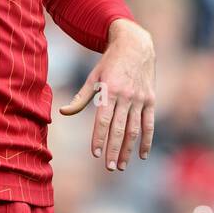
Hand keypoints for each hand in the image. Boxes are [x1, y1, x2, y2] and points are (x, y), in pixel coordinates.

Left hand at [59, 18, 155, 170]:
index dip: (99, 137)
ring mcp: (140, 98)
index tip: (96, 154)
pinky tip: (142, 155)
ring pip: (134, 129)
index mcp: (110, 90)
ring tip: (121, 165)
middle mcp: (126, 96)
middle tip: (109, 167)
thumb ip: (80, 98)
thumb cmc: (110, 63)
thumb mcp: (94, 77)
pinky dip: (147, 140)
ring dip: (128, 149)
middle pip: (119, 128)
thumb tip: (63, 113)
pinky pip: (149, 124)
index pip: (103, 120)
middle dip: (113, 149)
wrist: (136, 45)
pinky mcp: (151, 100)